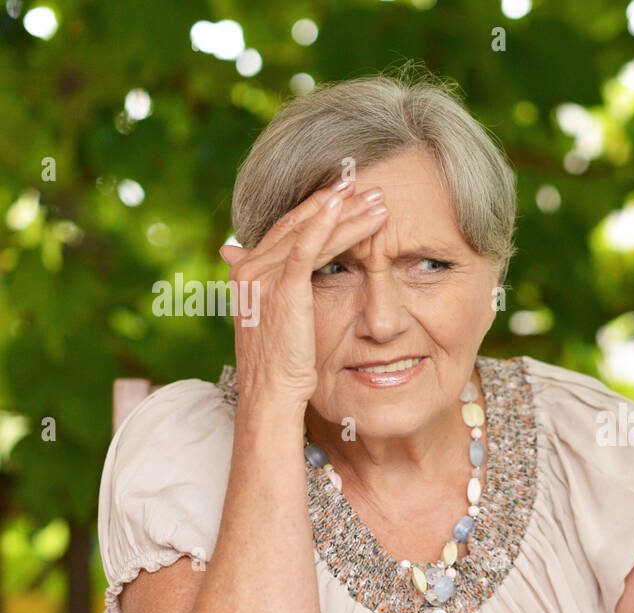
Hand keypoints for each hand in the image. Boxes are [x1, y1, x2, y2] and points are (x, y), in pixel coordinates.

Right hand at [219, 178, 387, 407]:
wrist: (271, 396)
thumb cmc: (281, 367)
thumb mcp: (276, 321)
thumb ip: (278, 290)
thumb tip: (279, 275)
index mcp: (248, 272)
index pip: (289, 230)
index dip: (319, 210)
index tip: (349, 195)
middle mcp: (250, 268)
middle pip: (300, 224)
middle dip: (338, 203)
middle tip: (369, 187)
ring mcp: (263, 277)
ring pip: (310, 232)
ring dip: (346, 212)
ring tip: (376, 199)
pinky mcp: (281, 289)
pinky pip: (306, 248)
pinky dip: (326, 224)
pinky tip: (346, 206)